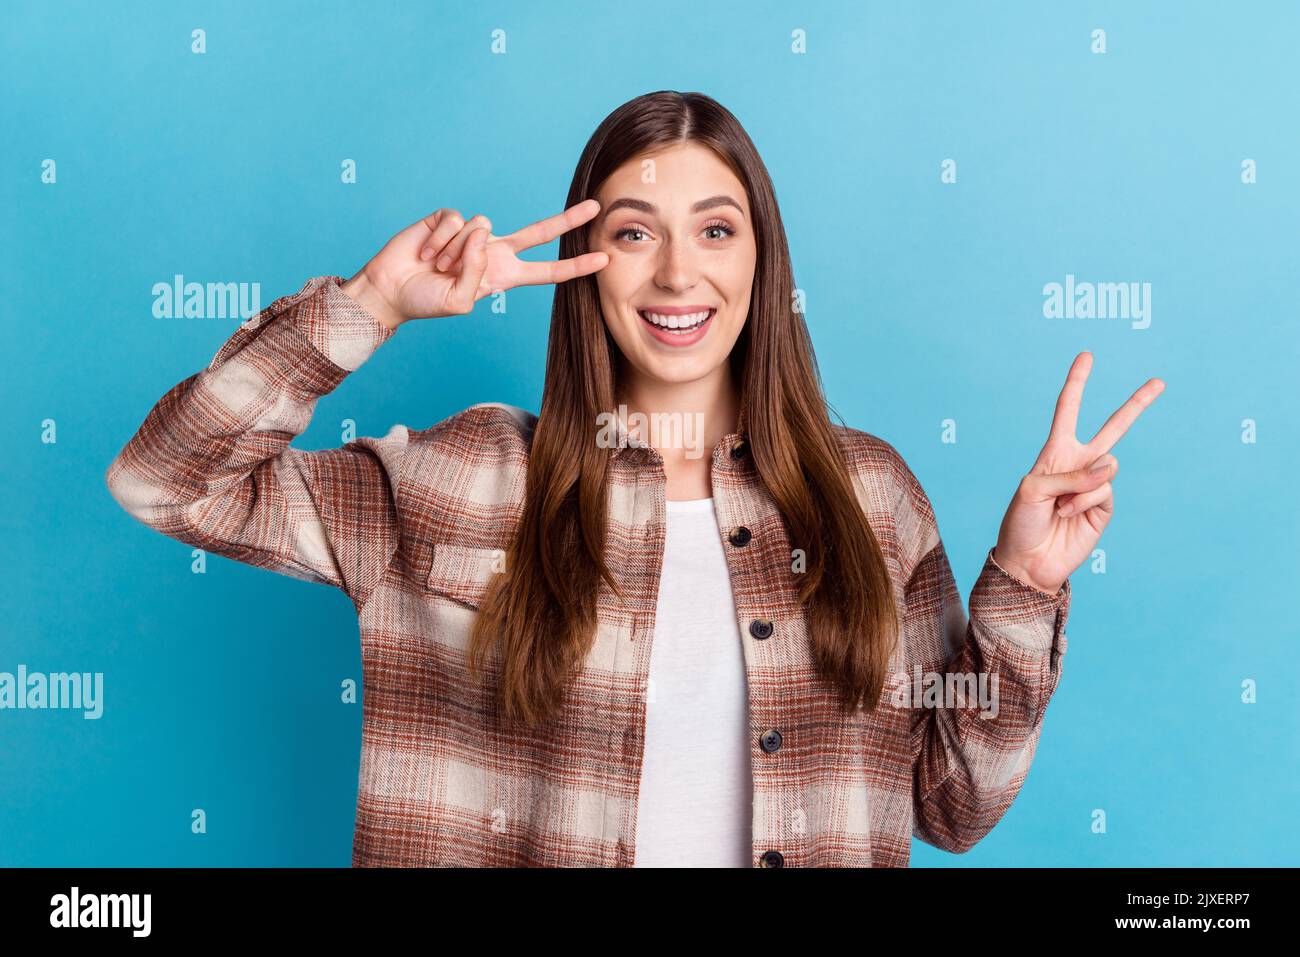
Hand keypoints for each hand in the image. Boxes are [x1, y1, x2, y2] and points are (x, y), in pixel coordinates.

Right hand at [342, 200, 608, 328]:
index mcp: (504, 276)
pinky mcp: (449, 219)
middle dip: (568, 220)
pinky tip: (427, 253)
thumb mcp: (459, 301)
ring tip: (438, 267)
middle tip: (595, 206)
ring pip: (482, 228)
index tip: (603, 260)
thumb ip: (478, 272)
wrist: (391, 288)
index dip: (574, 266)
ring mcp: (473, 234)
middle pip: (539, 233)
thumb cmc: (426, 301)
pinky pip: (456, 221)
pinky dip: (440, 240)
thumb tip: (483, 235)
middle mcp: (494, 251)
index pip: (546, 271)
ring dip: (456, 253)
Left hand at [992, 352, 1164, 594]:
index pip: (1068, 411)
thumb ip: (1070, 475)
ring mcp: (1093, 486)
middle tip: (1159, 382)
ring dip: (1079, 486)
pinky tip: (1068, 515)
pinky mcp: (1104, 507)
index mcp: (1054, 452)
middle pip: (1113, 428)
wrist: (1027, 561)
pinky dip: (1084, 501)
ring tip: (1058, 506)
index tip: (1087, 356)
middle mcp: (1077, 464)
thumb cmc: (1021, 522)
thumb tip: (1109, 468)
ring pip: (1106, 465)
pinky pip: (1104, 490)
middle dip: (1136, 404)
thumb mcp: (1032, 489)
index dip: (1077, 383)